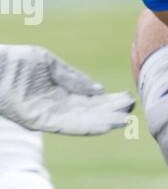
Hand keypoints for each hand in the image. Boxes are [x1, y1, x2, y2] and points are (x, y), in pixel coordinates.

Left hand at [0, 45, 133, 134]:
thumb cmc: (15, 61)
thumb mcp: (49, 63)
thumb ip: (73, 78)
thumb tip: (98, 91)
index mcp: (59, 93)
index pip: (88, 101)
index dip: (107, 101)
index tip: (126, 99)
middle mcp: (55, 108)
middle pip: (88, 113)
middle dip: (109, 112)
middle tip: (132, 109)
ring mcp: (46, 115)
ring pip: (80, 122)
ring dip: (102, 122)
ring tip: (124, 120)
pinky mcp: (37, 121)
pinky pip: (65, 127)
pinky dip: (86, 127)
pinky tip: (103, 125)